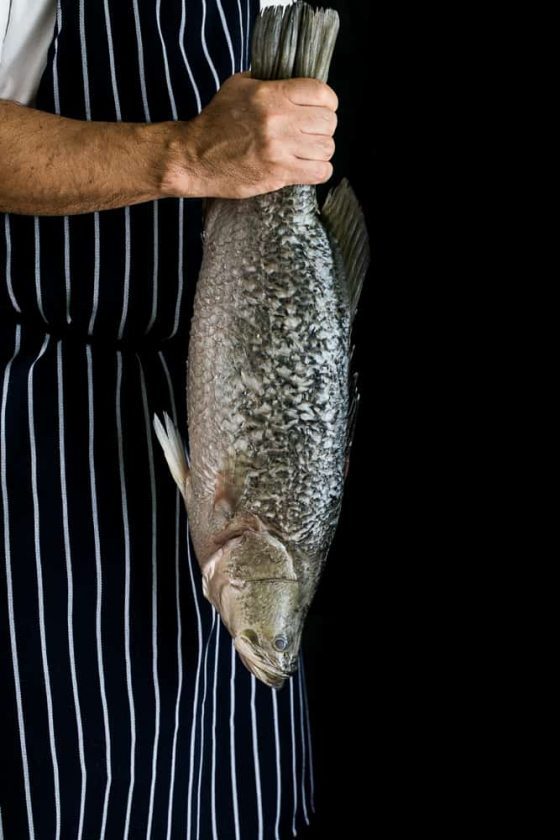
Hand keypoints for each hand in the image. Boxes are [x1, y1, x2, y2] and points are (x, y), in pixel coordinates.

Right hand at [163, 72, 337, 198]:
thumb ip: (266, 79)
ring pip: (326, 148)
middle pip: (328, 122)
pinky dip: (319, 171)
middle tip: (312, 132)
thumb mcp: (237, 87)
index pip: (321, 93)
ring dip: (320, 150)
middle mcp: (278, 121)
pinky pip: (319, 172)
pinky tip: (308, 167)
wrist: (193, 157)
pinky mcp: (278, 174)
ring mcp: (279, 149)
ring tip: (308, 151)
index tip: (321, 108)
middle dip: (324, 127)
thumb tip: (290, 78)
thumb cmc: (214, 123)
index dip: (327, 101)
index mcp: (270, 95)